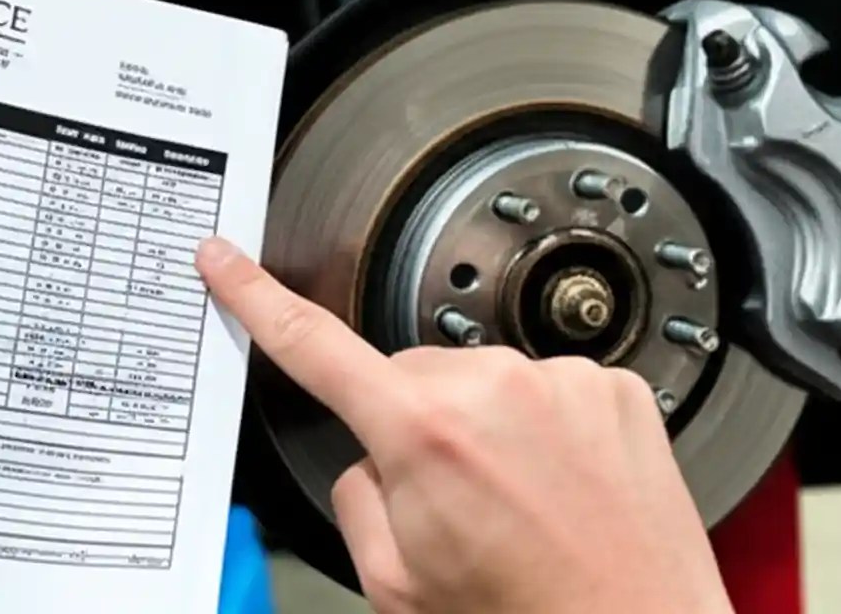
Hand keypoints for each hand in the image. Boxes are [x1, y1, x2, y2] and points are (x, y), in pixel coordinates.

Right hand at [195, 238, 732, 613]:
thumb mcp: (393, 579)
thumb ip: (356, 493)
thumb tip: (371, 452)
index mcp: (422, 433)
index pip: (313, 347)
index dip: (256, 297)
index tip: (227, 261)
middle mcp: (494, 386)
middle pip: (410, 373)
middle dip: (413, 423)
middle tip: (452, 499)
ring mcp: (562, 379)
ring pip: (481, 378)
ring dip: (483, 424)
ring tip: (518, 498)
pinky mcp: (613, 385)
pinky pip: (545, 385)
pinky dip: (541, 424)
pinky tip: (558, 480)